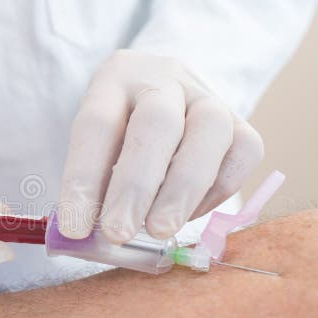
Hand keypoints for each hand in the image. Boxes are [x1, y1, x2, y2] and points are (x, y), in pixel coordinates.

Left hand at [57, 49, 263, 242]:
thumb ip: (93, 185)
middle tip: (119, 233)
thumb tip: (88, 237)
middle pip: (157, 123)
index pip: (96, 124)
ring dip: (182, 190)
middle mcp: (164, 80)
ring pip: (209, 131)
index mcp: (114, 81)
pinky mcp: (241, 121)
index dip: (83, 178)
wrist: (161, 93)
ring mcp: (208, 96)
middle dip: (136, 186)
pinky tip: (189, 214)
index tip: (74, 228)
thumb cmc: (117, 133)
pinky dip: (216, 191)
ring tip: (159, 231)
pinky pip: (243, 152)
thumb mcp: (94, 144)